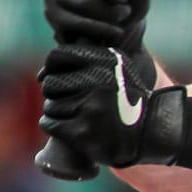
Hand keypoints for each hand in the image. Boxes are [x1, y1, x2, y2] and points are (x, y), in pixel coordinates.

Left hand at [37, 44, 182, 168]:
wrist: (149, 134)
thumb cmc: (128, 100)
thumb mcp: (119, 70)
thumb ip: (90, 60)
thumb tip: (42, 73)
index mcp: (105, 62)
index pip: (57, 57)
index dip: (52, 68)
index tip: (57, 77)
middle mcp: (99, 82)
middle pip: (51, 84)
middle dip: (56, 94)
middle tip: (69, 102)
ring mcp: (90, 108)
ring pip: (50, 106)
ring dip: (57, 113)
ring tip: (75, 116)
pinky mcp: (82, 132)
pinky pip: (50, 123)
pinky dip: (54, 126)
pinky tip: (68, 128)